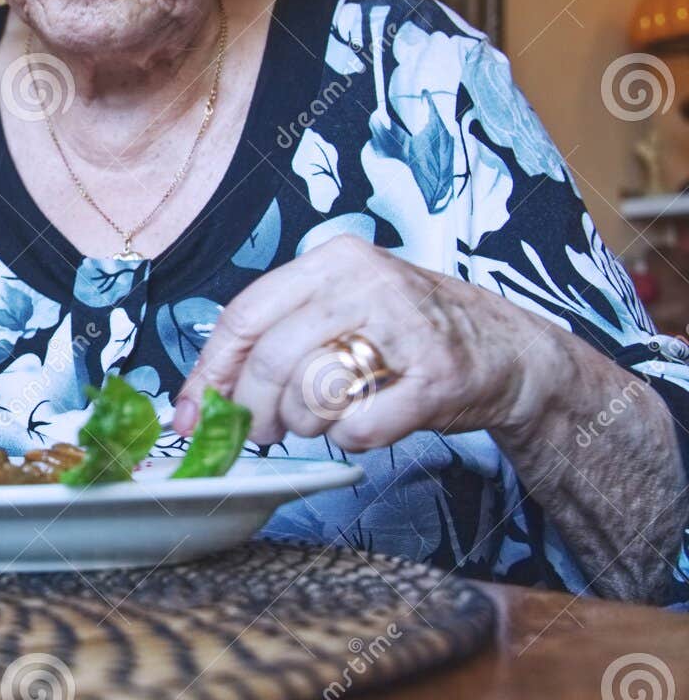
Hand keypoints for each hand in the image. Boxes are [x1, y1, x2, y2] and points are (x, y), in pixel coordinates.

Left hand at [173, 235, 560, 449]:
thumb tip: (200, 396)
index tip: (191, 412)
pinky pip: (359, 427)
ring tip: (322, 418)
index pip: (243, 316)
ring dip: (304, 424)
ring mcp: (405, 327)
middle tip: (259, 431)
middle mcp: (366, 282)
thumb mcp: (339, 311)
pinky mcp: (436, 377)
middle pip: (271, 361)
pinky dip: (352, 438)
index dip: (210, 372)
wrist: (508, 352)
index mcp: (331, 261)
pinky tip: (366, 423)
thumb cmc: (407, 334)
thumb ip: (275, 337)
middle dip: (252, 411)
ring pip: (310, 395)